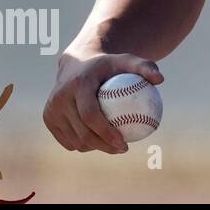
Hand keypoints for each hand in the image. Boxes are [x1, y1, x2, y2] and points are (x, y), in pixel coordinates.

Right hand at [42, 49, 162, 154]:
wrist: (77, 62)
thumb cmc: (109, 64)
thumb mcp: (127, 60)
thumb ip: (145, 67)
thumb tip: (161, 80)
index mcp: (77, 85)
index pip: (91, 115)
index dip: (106, 133)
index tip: (123, 143)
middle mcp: (60, 98)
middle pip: (82, 132)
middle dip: (102, 146)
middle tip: (122, 148)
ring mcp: (51, 110)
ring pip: (74, 140)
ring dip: (93, 147)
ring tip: (112, 145)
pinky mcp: (48, 118)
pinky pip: (67, 140)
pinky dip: (82, 144)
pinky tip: (99, 142)